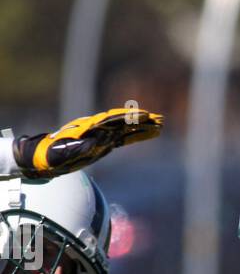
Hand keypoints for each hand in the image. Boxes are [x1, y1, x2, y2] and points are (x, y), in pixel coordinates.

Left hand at [13, 107, 162, 178]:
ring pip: (126, 129)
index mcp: (89, 128)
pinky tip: (150, 134)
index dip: (127, 118)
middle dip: (140, 120)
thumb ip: (79, 146)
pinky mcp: (105, 143)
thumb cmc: (52, 154)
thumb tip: (95, 141)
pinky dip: (138, 135)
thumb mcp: (63, 151)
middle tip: (159, 119)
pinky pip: (125, 138)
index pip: (112, 120)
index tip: (142, 116)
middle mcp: (98, 128)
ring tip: (160, 125)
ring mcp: (102, 135)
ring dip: (143, 127)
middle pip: (122, 121)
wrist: (45, 156)